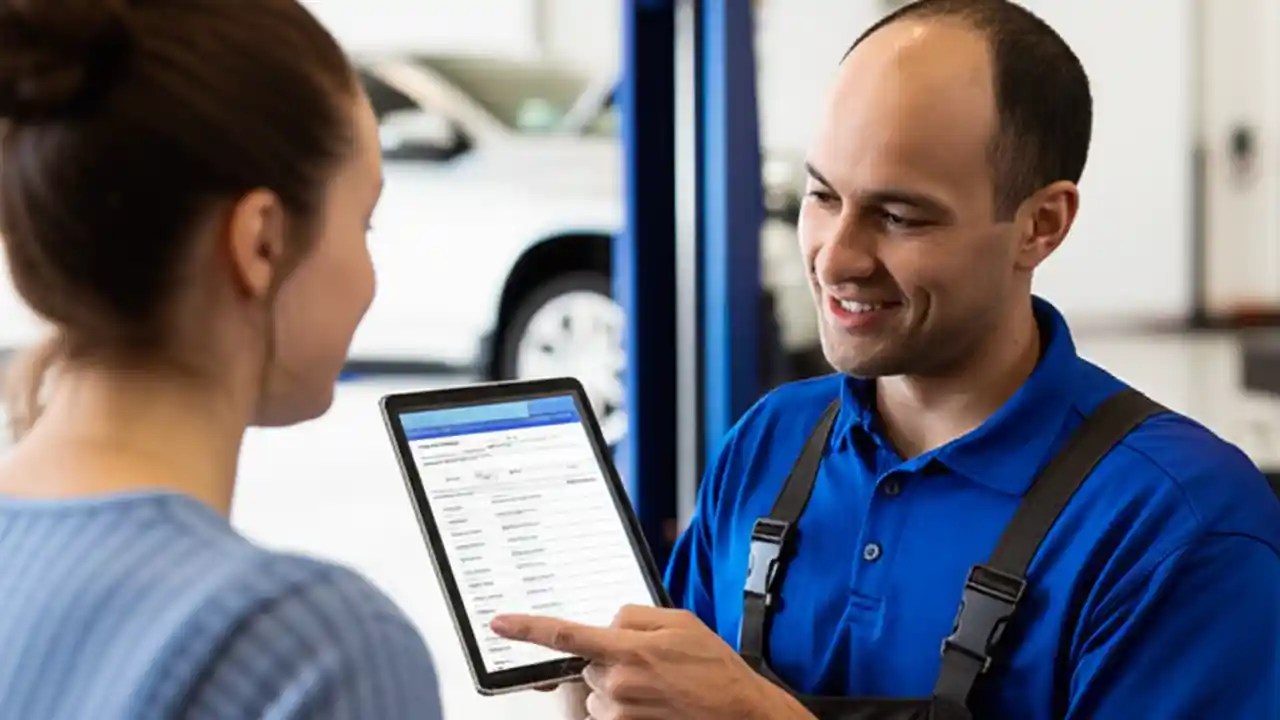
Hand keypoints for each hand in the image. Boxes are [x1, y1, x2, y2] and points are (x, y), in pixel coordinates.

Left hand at [490, 605, 814, 719]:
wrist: (739, 713)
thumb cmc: (713, 668)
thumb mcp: (679, 621)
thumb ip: (634, 616)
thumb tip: (608, 623)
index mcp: (627, 649)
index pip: (565, 635)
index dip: (526, 628)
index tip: (499, 623)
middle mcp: (616, 683)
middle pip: (588, 663)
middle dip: (609, 657)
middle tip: (650, 662)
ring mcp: (619, 711)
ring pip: (598, 689)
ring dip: (619, 684)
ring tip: (660, 685)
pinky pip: (611, 710)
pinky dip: (627, 704)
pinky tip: (657, 701)